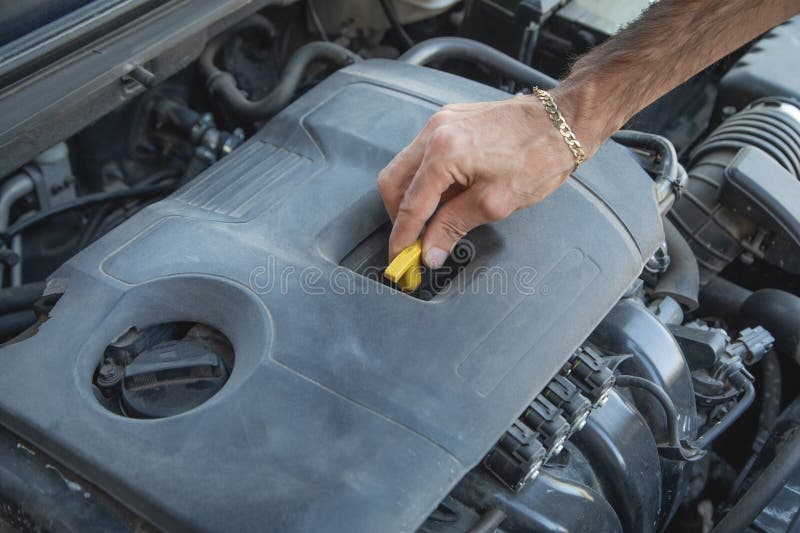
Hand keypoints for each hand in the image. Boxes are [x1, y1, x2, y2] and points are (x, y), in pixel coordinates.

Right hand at [377, 94, 593, 267]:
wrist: (562, 122)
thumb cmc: (538, 158)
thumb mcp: (495, 203)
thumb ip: (453, 226)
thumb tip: (429, 252)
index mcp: (443, 152)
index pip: (410, 203)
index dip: (402, 236)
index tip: (398, 258)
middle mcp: (434, 133)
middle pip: (393, 181)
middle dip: (399, 215)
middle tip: (411, 241)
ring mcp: (439, 122)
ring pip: (404, 166)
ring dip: (411, 197)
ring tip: (431, 221)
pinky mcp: (449, 120)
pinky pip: (421, 154)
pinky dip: (425, 179)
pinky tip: (444, 196)